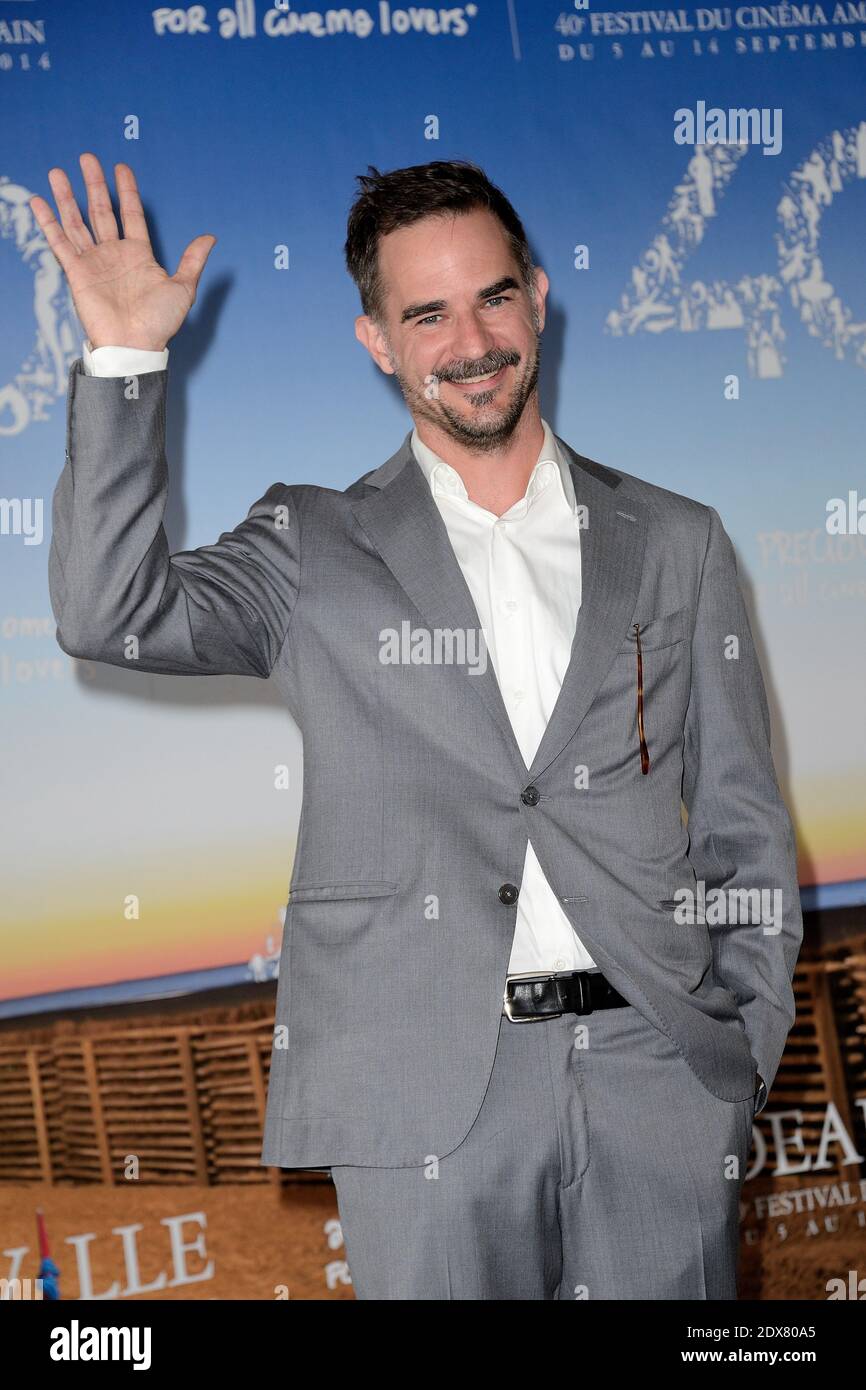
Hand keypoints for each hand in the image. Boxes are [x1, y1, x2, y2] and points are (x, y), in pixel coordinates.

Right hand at [28, 153, 215, 350]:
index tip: (121, 168)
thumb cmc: (159, 323)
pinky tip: (39, 201)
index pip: (131, 214)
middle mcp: (114, 254)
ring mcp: (94, 262)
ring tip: (58, 171)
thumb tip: (210, 238)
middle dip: (94, 184)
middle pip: (101, 211)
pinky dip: (48, 222)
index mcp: (139, 255)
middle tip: (87, 157)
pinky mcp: (76, 272)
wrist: (134, 345)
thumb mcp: (183, 288)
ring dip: (67, 196)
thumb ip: (192, 260)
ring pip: (77, 221)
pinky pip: (59, 241)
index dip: (127, 191)